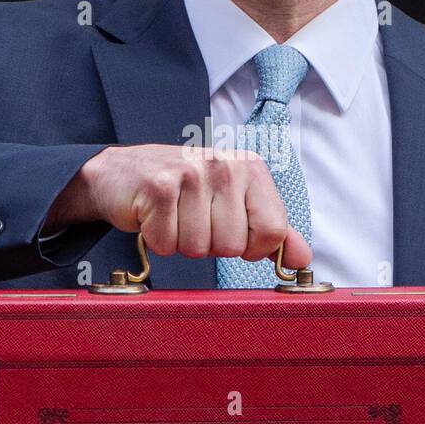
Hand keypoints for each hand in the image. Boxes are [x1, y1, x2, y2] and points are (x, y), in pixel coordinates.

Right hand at [43, 144, 310, 267]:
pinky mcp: (158, 187)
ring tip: (173, 217)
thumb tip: (302, 258)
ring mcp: (190, 173)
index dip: (251, 246)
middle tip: (192, 219)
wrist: (122, 174)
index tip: (230, 231)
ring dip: (181, 243)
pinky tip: (153, 216)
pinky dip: (157, 240)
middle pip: (233, 245)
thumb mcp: (233, 203)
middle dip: (210, 245)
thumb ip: (271, 230)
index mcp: (250, 168)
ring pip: (199, 248)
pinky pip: (167, 243)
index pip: (273, 231)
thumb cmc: (183, 192)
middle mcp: (224, 165)